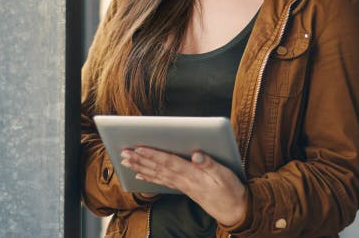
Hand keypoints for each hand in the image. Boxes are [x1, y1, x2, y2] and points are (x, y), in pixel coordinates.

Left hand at [120, 147, 247, 226]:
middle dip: (140, 160)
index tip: (138, 148)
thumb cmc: (231, 190)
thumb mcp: (225, 175)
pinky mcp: (183, 188)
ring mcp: (182, 186)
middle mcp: (184, 181)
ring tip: (126, 161)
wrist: (234, 210)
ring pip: (157, 175)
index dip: (153, 155)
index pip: (169, 162)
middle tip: (123, 153)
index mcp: (193, 175)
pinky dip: (149, 178)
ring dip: (140, 167)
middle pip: (158, 168)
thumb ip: (210, 164)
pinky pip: (162, 182)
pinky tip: (139, 175)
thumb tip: (196, 154)